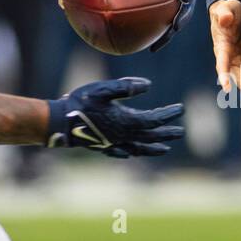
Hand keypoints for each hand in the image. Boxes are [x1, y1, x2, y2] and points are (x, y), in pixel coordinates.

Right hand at [45, 77, 184, 157]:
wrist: (59, 122)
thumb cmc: (81, 102)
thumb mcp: (103, 89)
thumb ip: (126, 86)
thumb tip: (148, 85)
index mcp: (126, 121)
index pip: (154, 120)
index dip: (168, 115)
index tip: (180, 110)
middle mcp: (123, 135)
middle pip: (150, 136)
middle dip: (167, 133)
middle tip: (181, 132)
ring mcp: (113, 143)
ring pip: (139, 148)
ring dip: (154, 148)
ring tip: (166, 149)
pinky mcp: (103, 147)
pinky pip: (123, 152)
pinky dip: (132, 153)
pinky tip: (133, 155)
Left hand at [130, 0, 217, 50]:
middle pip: (186, 12)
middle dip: (178, 22)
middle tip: (170, 31)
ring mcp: (185, 5)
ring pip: (177, 23)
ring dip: (167, 36)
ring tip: (154, 47)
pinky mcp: (178, 9)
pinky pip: (166, 22)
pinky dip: (157, 33)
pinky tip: (141, 41)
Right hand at [210, 0, 240, 105]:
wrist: (235, 14)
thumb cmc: (228, 10)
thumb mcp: (225, 7)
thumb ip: (224, 12)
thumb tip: (225, 19)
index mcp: (222, 48)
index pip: (222, 63)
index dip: (224, 75)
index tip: (226, 88)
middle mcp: (232, 60)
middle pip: (239, 79)